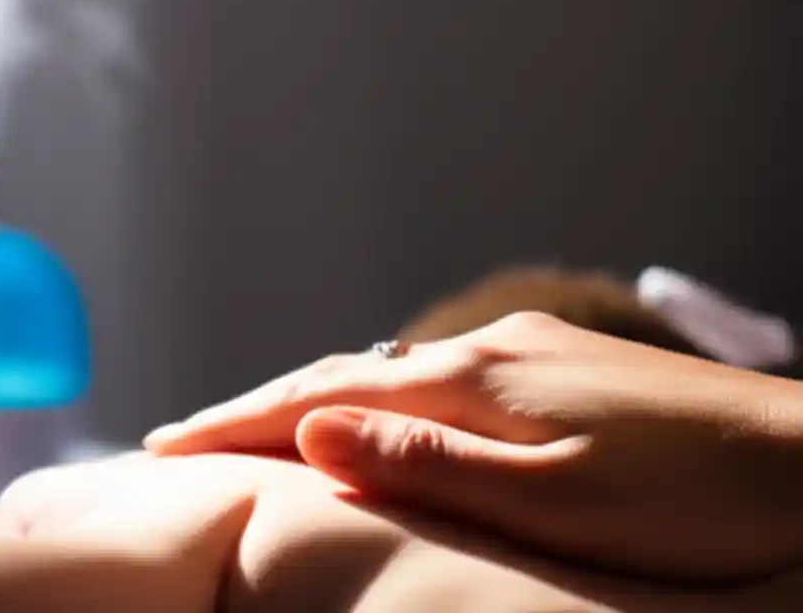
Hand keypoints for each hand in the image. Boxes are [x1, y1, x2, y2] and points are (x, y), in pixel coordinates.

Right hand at [144, 311, 802, 581]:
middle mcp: (485, 352)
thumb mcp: (555, 501)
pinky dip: (374, 403)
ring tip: (261, 432)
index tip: (161, 444)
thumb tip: (313, 432)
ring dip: (314, 403)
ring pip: (385, 374)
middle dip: (257, 408)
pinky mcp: (557, 368)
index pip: (321, 400)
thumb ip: (429, 463)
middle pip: (341, 376)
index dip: (236, 423)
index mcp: (472, 385)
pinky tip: (376, 419)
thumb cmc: (694, 503)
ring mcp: (524, 353)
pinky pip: (431, 380)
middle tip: (184, 438)